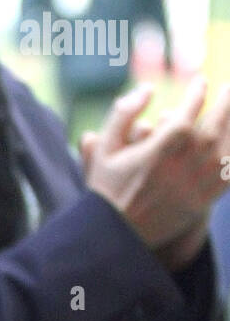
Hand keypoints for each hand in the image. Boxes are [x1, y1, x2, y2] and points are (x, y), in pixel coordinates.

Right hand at [81, 78, 229, 266]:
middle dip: (225, 103)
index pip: (190, 109)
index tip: (200, 82)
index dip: (197, 92)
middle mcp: (184, 163)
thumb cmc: (105, 191)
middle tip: (228, 89)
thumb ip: (123, 114)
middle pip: (215, 124)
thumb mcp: (104, 149)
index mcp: (163, 146)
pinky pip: (227, 178)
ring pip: (226, 149)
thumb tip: (148, 88)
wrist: (113, 238)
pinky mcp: (200, 203)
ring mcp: (195, 185)